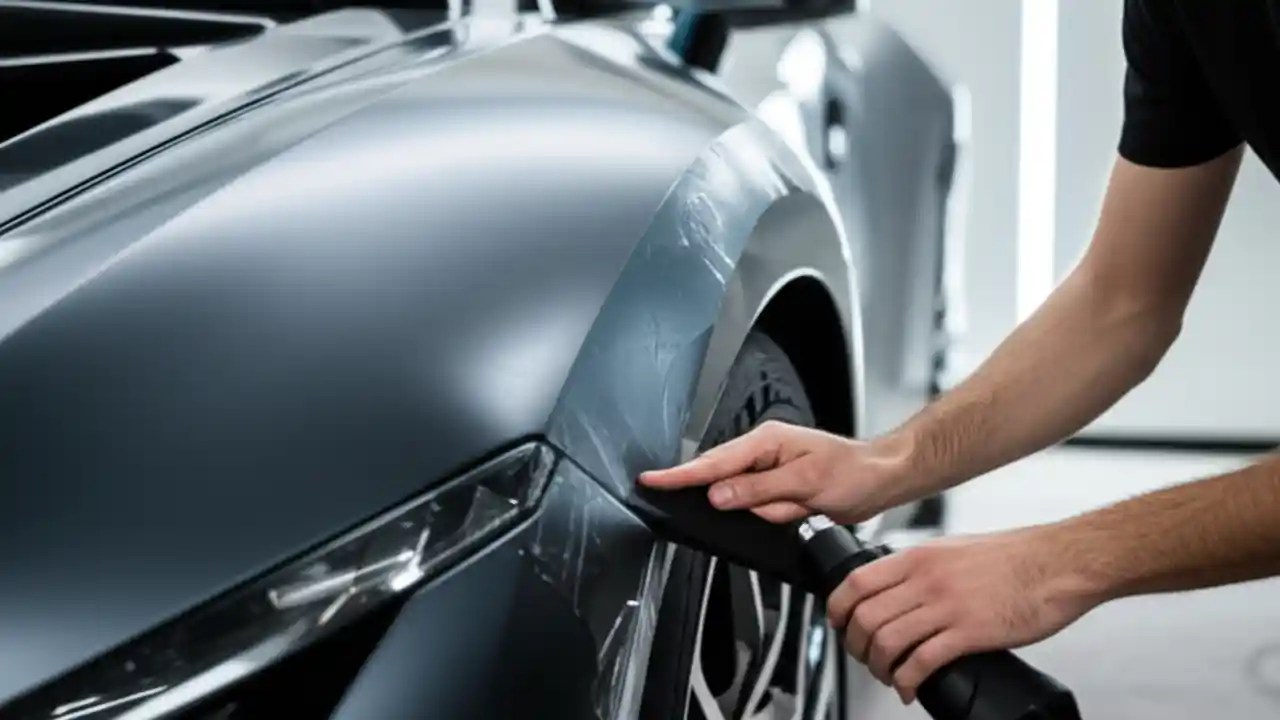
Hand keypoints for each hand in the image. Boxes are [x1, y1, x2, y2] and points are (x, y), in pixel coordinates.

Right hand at [637, 420, 913, 524]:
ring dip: (773, 512)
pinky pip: (761, 509)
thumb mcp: (805, 482)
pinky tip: (796, 512)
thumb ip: (757, 489)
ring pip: (745, 503)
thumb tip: (717, 495)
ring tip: (802, 506)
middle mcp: (763, 453)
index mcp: (766, 441)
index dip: (680, 473)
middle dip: (741, 502)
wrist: (881, 479)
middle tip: (766, 505)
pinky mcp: (778, 489)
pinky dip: (777, 515)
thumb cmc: (852, 472)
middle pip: (724, 481)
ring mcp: (770, 471)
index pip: (713, 462)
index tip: (652, 480)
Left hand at [826, 526, 1095, 703]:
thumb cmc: (1014, 556)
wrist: (1059, 562)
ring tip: (889, 677)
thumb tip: (899, 585)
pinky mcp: (970, 631)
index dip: (838, 610)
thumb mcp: (953, 548)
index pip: (856, 582)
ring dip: (879, 668)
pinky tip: (910, 689)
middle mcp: (925, 579)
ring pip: (887, 641)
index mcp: (918, 556)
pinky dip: (907, 681)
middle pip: (865, 617)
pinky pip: (922, 661)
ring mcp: (946, 605)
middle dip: (856, 646)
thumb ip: (923, 566)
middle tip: (865, 659)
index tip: (839, 625)